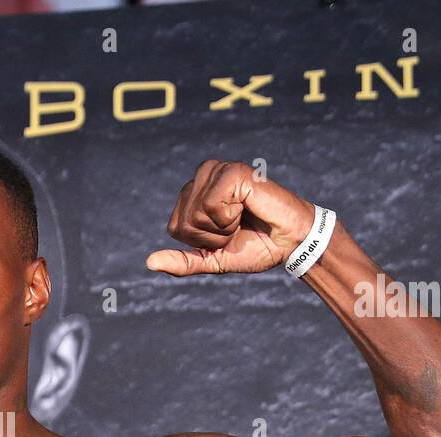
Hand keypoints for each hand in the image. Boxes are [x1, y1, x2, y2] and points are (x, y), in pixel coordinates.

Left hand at [146, 160, 316, 277]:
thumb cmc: (255, 246)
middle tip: (237, 228)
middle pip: (184, 222)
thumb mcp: (212, 259)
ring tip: (243, 217)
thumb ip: (183, 262)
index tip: (226, 236)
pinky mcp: (232, 172)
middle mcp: (202, 177)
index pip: (175, 228)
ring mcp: (217, 171)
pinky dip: (230, 217)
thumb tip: (149, 262)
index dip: (201, 242)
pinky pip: (211, 205)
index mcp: (194, 194)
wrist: (291, 242)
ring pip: (196, 214)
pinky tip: (248, 207)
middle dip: (211, 236)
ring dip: (222, 228)